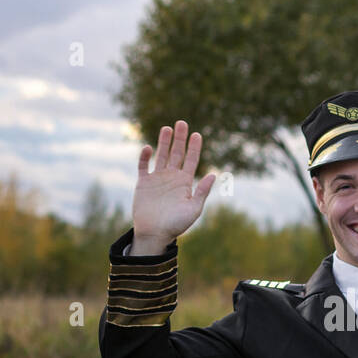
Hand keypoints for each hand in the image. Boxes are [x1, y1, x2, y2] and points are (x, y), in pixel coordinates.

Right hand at [131, 119, 216, 253]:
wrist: (155, 234)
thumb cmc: (177, 224)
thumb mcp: (193, 208)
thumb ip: (202, 191)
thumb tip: (214, 175)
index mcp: (185, 182)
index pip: (191, 160)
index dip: (194, 147)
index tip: (197, 134)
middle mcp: (172, 177)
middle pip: (176, 153)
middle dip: (179, 139)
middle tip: (182, 123)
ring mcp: (157, 179)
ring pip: (161, 155)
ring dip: (164, 142)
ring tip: (167, 128)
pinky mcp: (144, 183)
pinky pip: (144, 166)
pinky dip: (145, 157)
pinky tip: (149, 148)